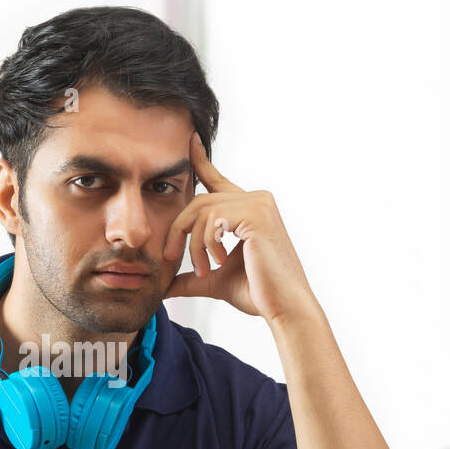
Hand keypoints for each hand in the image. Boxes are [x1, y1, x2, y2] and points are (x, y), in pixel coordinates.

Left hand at [164, 131, 318, 323]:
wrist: (284, 306)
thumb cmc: (258, 293)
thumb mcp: (215, 281)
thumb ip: (191, 277)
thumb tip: (165, 286)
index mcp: (249, 209)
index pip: (217, 180)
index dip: (201, 160)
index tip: (189, 142)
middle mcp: (256, 199)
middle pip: (199, 201)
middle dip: (178, 229)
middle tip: (169, 256)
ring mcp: (258, 204)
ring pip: (202, 212)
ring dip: (193, 245)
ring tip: (202, 270)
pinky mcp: (256, 214)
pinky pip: (213, 220)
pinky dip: (206, 244)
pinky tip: (218, 262)